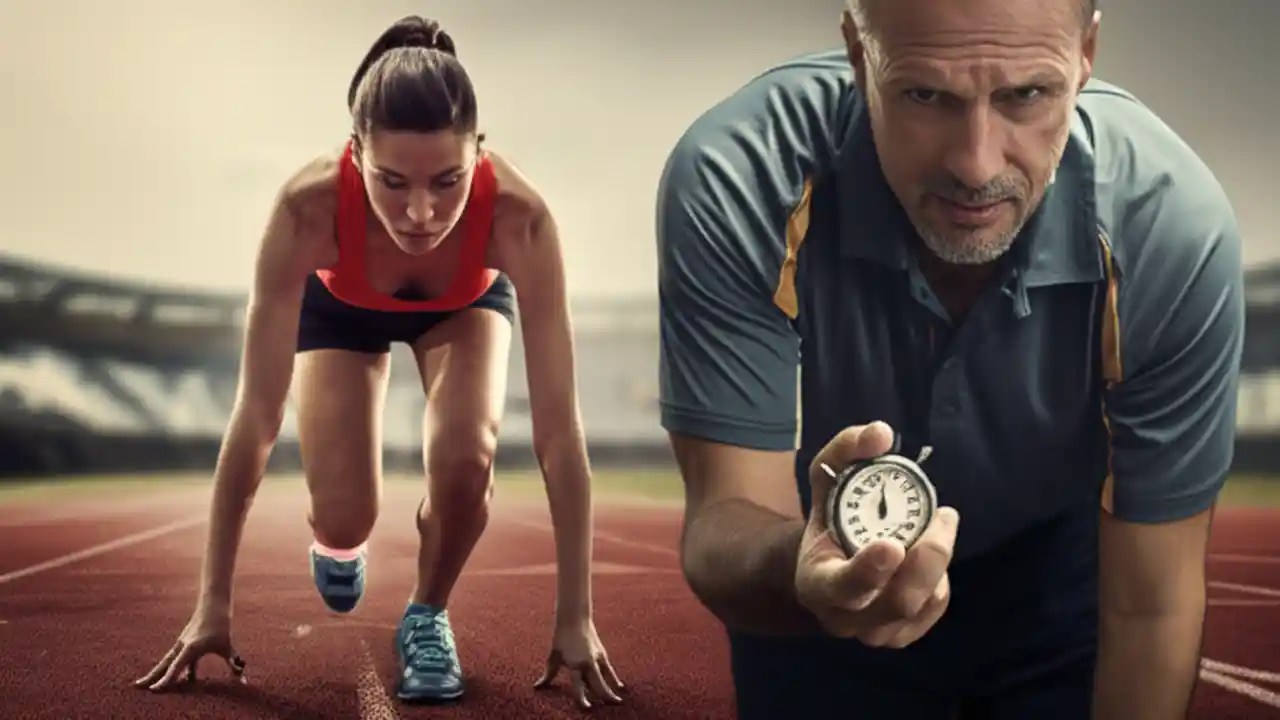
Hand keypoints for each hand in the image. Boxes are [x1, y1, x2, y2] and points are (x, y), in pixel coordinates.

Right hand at [134, 601, 245, 691]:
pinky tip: (187, 679)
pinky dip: (179, 669)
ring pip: (168, 662)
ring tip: (151, 685)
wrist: (214, 605)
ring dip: (160, 673)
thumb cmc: (221, 625)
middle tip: (136, 686)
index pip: (175, 669)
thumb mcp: (227, 647)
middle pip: (163, 665)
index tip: (154, 690)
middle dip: (151, 677)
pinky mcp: (186, 643)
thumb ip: (233, 663)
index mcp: (190, 649)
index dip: (165, 680)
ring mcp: (182, 644)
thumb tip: (242, 677)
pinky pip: (179, 659)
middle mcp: (182, 647)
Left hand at [534, 615, 624, 709]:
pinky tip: (620, 687)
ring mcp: (596, 658)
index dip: (583, 698)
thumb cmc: (561, 639)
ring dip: (611, 690)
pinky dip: (614, 679)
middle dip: (602, 697)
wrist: (575, 619)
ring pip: (606, 678)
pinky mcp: (602, 654)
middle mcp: (587, 663)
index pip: (579, 686)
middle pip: (597, 684)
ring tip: (617, 702)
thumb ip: (548, 675)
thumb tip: (537, 687)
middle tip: (605, 708)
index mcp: (574, 665)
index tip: (588, 708)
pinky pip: (609, 670)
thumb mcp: (553, 657)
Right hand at [794, 421, 959, 647]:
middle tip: (945, 517)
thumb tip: (881, 433)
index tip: (893, 545)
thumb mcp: (827, 478)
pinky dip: (940, 579)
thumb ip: (846, 451)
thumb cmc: (829, 517)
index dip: (869, 571)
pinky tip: (930, 554)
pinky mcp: (900, 635)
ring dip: (937, 564)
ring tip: (938, 525)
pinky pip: (933, 609)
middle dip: (929, 560)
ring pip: (920, 606)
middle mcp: (843, 618)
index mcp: (816, 582)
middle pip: (897, 602)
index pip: (843, 587)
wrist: (825, 564)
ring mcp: (874, 632)